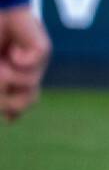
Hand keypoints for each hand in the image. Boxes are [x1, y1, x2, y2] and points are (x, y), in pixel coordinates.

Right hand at [0, 6, 51, 121]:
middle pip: (23, 103)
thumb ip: (1, 92)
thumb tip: (13, 119)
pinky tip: (14, 49)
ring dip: (6, 74)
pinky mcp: (43, 51)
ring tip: (2, 57)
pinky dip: (17, 59)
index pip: (16, 108)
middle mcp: (28, 75)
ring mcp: (37, 64)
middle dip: (3, 91)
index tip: (5, 105)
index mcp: (13, 83)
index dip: (9, 108)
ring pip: (27, 85)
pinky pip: (31, 66)